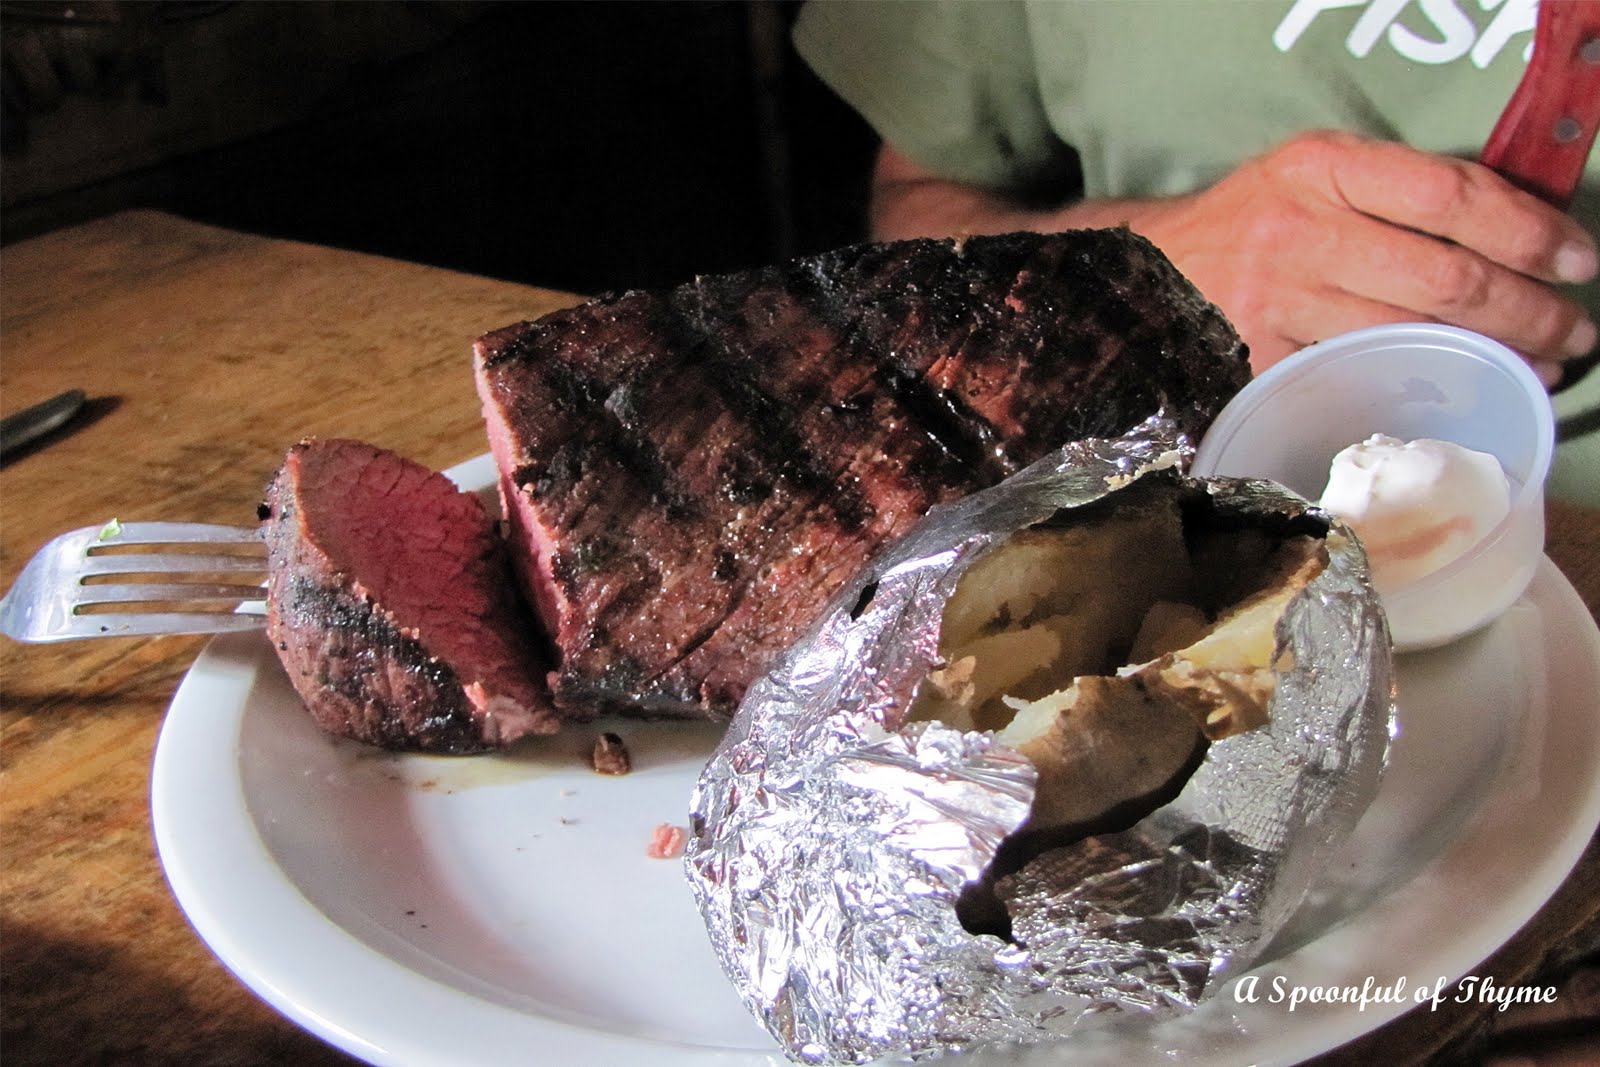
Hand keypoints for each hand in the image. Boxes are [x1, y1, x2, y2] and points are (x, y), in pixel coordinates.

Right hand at [1095, 131, 1597, 378]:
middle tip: (1574, 332)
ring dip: (1489, 356)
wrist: (1139, 276)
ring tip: (1537, 364)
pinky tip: (1456, 389)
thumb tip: (1510, 233)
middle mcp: (1300, 231)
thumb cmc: (1248, 226)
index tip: (1578, 261)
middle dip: (1529, 310)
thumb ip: (1392, 194)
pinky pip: (1357, 378)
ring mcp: (1277, 303)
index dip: (1529, 231)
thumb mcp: (1311, 179)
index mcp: (1322, 167)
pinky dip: (1418, 387)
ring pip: (1410, 337)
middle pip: (1444, 278)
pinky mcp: (1261, 362)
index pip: (1452, 196)